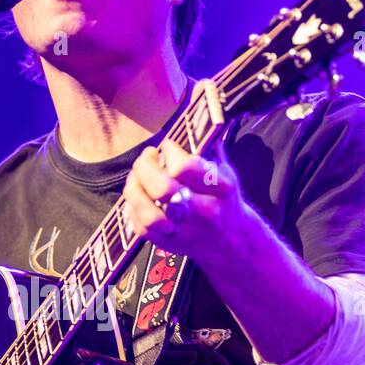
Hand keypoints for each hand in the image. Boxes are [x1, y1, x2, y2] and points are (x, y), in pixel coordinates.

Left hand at [122, 136, 248, 267]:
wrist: (231, 241)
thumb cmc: (224, 199)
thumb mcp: (226, 172)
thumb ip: (208, 149)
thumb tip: (190, 119)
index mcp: (221, 190)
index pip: (185, 167)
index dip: (170, 151)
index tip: (168, 147)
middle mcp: (204, 213)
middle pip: (162, 189)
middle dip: (145, 166)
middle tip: (147, 157)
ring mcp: (185, 232)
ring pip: (148, 213)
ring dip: (134, 190)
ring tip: (136, 177)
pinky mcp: (169, 244)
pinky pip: (141, 227)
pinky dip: (133, 208)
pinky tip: (138, 196)